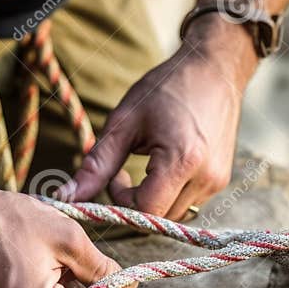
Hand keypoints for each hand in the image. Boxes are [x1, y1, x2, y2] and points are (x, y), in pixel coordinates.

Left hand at [64, 15, 255, 218]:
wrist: (214, 69)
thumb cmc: (166, 88)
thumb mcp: (125, 121)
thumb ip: (97, 164)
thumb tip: (66, 197)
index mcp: (182, 161)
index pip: (145, 210)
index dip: (122, 199)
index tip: (116, 174)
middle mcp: (206, 177)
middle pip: (160, 217)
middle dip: (137, 201)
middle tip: (125, 170)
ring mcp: (217, 181)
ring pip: (175, 214)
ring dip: (155, 199)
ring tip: (149, 164)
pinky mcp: (222, 180)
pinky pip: (189, 202)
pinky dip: (171, 192)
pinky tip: (166, 163)